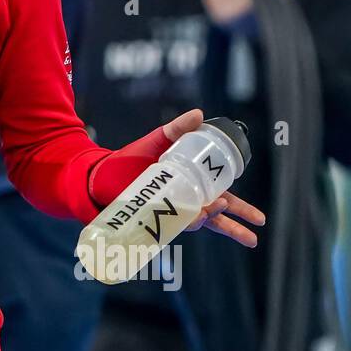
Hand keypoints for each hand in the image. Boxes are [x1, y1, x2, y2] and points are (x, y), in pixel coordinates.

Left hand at [88, 109, 265, 247]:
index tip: (255, 216)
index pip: (219, 198)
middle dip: (234, 227)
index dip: (238, 207)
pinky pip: (173, 226)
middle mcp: (180, 202)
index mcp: (189, 185)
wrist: (95, 175)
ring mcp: (165, 212)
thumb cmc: (127, 160)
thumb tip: (200, 114)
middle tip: (254, 236)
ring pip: (195, 222)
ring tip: (218, 218)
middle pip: (213, 216)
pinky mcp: (151, 219)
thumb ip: (177, 129)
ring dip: (210, 221)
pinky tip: (197, 218)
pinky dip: (186, 222)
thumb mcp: (156, 141)